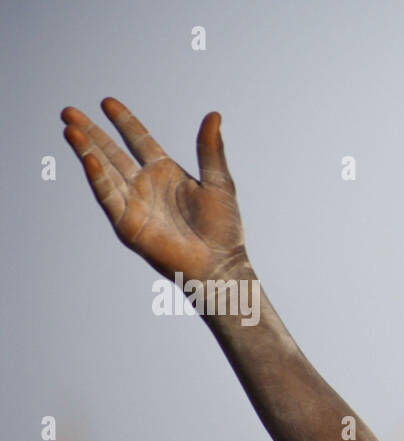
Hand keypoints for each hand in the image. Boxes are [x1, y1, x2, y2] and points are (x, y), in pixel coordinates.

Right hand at [61, 98, 248, 282]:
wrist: (219, 263)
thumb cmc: (223, 227)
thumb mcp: (218, 182)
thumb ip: (211, 149)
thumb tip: (215, 114)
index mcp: (165, 172)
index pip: (139, 140)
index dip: (124, 121)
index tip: (106, 102)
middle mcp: (145, 185)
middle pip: (112, 152)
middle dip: (91, 133)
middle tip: (69, 111)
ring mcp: (134, 204)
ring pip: (105, 171)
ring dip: (87, 151)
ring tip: (70, 129)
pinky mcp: (128, 224)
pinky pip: (110, 198)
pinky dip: (99, 178)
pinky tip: (89, 159)